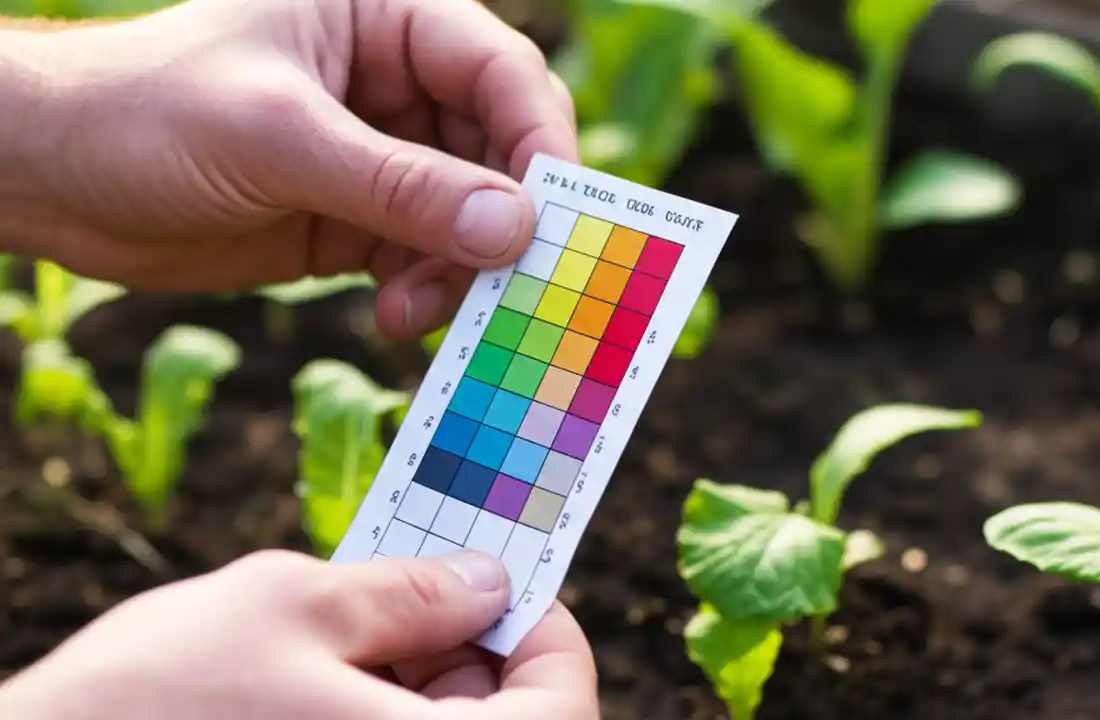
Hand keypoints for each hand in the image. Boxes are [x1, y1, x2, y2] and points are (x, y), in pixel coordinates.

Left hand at [0, 0, 576, 337]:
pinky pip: (428, 258)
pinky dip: (428, 293)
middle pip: (500, 150)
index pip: (499, 72)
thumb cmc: (145, 114)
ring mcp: (382, 156)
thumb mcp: (278, 138)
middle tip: (505, 285)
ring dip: (461, 271)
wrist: (52, 180)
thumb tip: (514, 228)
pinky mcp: (360, 219)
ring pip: (471, 216)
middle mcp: (397, 84)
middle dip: (503, 221)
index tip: (550, 219)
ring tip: (416, 313)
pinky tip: (395, 319)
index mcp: (386, 20)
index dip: (539, 143)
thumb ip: (399, 184)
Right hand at [0, 550, 597, 718]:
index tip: (503, 582)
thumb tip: (488, 580)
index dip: (544, 630)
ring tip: (357, 629)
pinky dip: (381, 715)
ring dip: (425, 684)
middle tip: (423, 590)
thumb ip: (411, 592)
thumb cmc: (154, 701)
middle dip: (477, 653)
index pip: (563, 703)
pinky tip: (327, 678)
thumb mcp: (295, 608)